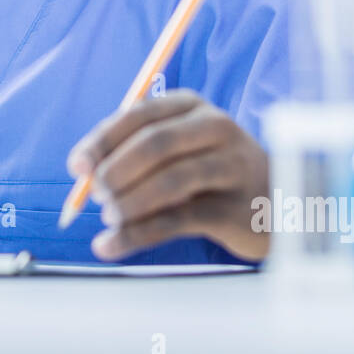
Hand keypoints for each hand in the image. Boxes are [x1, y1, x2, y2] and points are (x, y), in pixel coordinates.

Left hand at [66, 90, 269, 261]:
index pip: (139, 115)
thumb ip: (133, 153)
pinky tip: (110, 246)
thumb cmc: (210, 172)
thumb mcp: (178, 149)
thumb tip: (84, 173)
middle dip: (116, 171)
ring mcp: (231, 166)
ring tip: (109, 218)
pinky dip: (136, 235)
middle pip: (155, 144)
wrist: (275, 203)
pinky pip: (177, 220)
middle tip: (96, 195)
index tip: (78, 166)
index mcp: (191, 106)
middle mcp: (217, 128)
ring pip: (169, 181)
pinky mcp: (236, 208)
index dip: (103, 140)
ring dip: (128, 203)